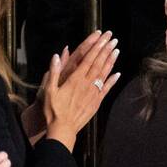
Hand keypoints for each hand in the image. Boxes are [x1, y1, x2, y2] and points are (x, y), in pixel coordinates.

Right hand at [42, 30, 120, 149]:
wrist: (63, 128)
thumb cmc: (53, 110)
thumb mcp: (49, 90)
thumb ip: (54, 72)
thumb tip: (56, 56)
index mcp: (75, 79)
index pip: (88, 59)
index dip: (96, 47)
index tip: (102, 38)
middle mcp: (86, 84)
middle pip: (99, 63)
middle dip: (106, 50)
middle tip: (113, 38)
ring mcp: (93, 93)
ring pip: (104, 74)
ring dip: (111, 61)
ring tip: (117, 50)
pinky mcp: (96, 102)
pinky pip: (106, 89)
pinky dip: (112, 80)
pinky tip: (118, 73)